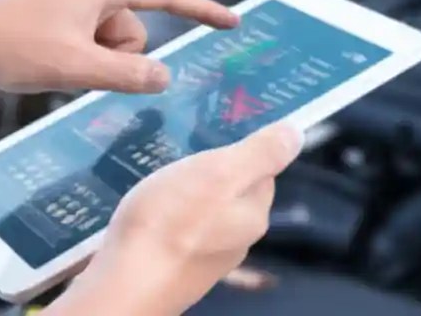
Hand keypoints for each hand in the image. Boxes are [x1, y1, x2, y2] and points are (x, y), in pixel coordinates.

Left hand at [0, 0, 236, 93]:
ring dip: (92, 57)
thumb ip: (127, 75)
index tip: (232, 24)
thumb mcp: (76, 68)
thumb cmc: (10, 48)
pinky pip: (85, 34)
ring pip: (108, 36)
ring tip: (51, 63)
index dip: (202, 12)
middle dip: (114, 56)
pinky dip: (75, 52)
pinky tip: (40, 58)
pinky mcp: (50, 5)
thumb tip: (164, 77)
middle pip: (133, 28)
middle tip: (72, 67)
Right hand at [51, 124, 302, 315]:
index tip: (216, 133)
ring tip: (160, 178)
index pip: (262, 171)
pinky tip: (147, 213)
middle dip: (212, 173)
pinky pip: (179, 233)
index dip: (241, 149)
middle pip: (233, 193)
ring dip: (188, 195)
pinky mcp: (175, 271)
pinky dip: (167, 219)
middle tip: (182, 152)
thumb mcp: (221, 173)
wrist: (123, 287)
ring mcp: (206, 261)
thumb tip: (297, 133)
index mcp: (253, 215)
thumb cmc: (171, 222)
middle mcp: (237, 241)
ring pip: (205, 214)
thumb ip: (261, 153)